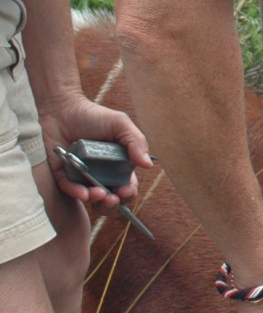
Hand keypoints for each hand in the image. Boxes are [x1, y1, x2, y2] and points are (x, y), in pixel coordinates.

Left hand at [40, 93, 151, 208]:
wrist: (62, 108)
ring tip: (98, 194)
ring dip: (97, 202)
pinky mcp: (62, 176)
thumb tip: (149, 165)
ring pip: (90, 199)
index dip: (128, 193)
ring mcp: (80, 177)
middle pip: (110, 200)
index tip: (125, 190)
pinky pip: (69, 190)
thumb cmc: (93, 115)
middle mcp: (99, 174)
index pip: (126, 187)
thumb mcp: (119, 124)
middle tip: (112, 198)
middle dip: (113, 204)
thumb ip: (135, 142)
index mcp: (116, 166)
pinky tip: (83, 193)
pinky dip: (77, 193)